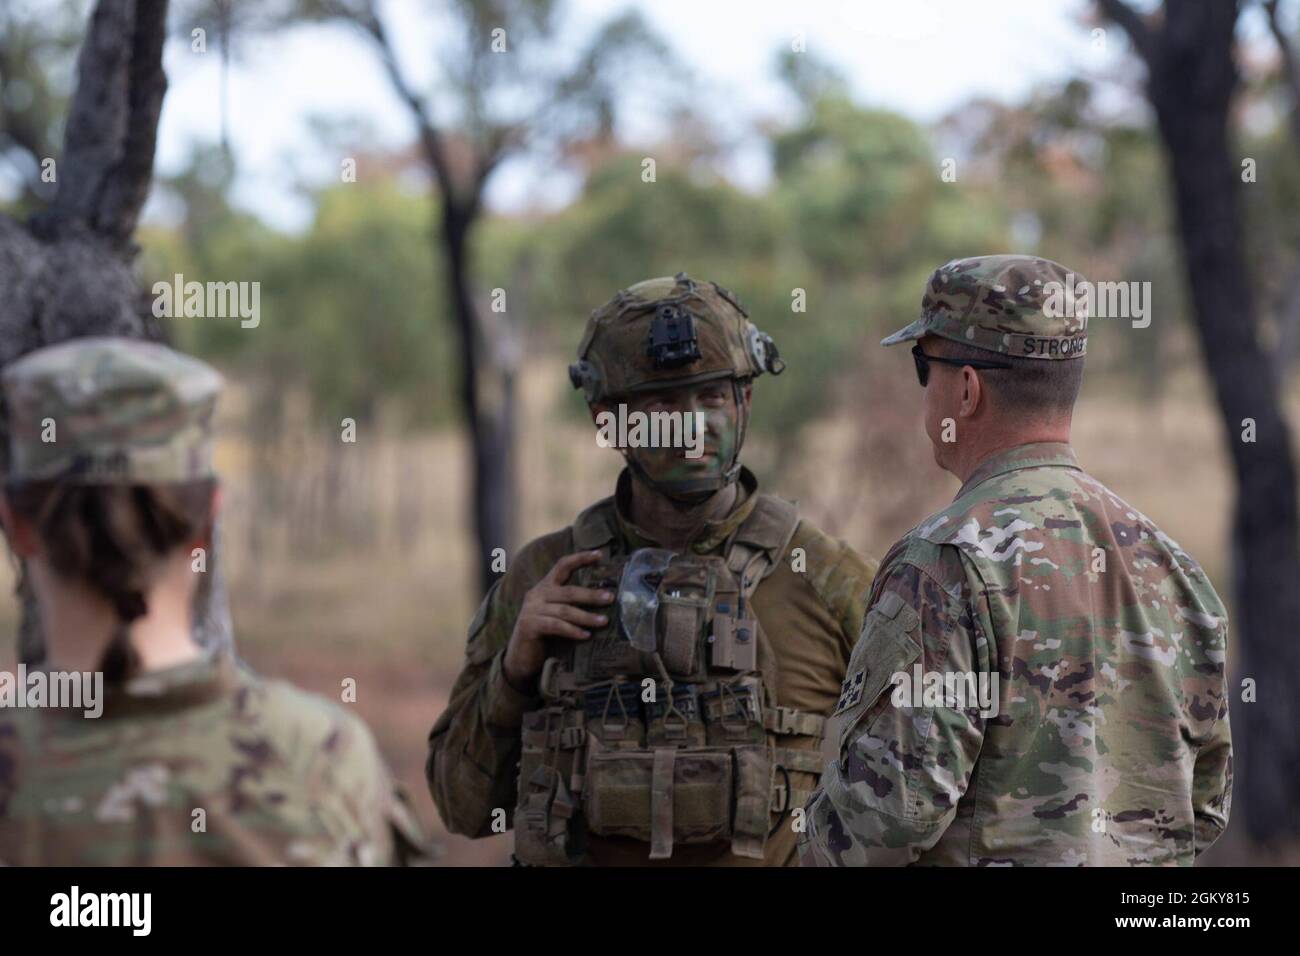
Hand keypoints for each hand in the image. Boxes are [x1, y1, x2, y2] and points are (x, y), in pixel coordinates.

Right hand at [502, 550, 614, 691]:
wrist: (519, 657)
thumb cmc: (544, 633)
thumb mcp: (556, 613)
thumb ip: (570, 603)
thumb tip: (603, 598)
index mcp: (544, 587)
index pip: (562, 565)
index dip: (580, 558)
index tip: (600, 554)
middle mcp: (536, 594)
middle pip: (569, 591)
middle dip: (591, 594)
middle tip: (611, 597)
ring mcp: (531, 610)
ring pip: (564, 610)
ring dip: (586, 616)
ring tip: (603, 621)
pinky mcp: (529, 625)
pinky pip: (556, 626)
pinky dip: (573, 630)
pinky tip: (586, 635)